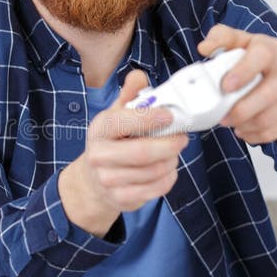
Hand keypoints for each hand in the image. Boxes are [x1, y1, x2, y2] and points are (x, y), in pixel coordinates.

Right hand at [58, 70, 188, 236]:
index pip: (124, 121)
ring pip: (154, 171)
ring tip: (172, 153)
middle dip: (169, 144)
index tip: (170, 115)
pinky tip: (167, 169)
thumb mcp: (117, 115)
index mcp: (100, 129)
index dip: (150, 118)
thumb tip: (138, 77)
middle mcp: (99, 155)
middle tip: (183, 138)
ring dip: (171, 161)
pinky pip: (156, 188)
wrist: (94, 180)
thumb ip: (130, 95)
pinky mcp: (122, 199)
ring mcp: (108, 180)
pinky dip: (169, 178)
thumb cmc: (112, 141)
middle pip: (142, 152)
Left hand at [198, 25, 276, 144]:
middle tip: (222, 116)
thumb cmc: (267, 61)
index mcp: (272, 49)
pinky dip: (254, 136)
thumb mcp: (246, 43)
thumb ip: (223, 38)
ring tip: (233, 123)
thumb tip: (205, 47)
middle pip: (265, 96)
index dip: (242, 72)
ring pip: (267, 119)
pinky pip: (273, 132)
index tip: (226, 86)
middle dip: (238, 111)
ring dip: (244, 126)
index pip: (261, 57)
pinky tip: (245, 130)